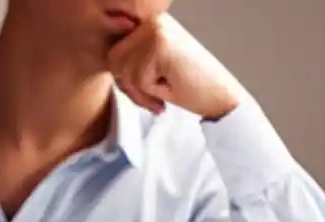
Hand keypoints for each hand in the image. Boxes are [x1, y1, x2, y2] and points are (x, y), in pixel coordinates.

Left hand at [108, 14, 244, 120]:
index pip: (114, 53)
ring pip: (123, 71)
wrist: (220, 96)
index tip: (149, 87)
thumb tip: (104, 59)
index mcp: (150, 24)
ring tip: (168, 87)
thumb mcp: (151, 69)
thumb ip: (129, 60)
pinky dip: (152, 92)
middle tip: (156, 94)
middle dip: (131, 86)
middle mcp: (153, 21)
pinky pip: (138, 79)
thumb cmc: (186, 85)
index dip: (126, 79)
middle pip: (113, 61)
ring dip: (142, 90)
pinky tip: (173, 86)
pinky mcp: (161, 45)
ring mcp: (157, 30)